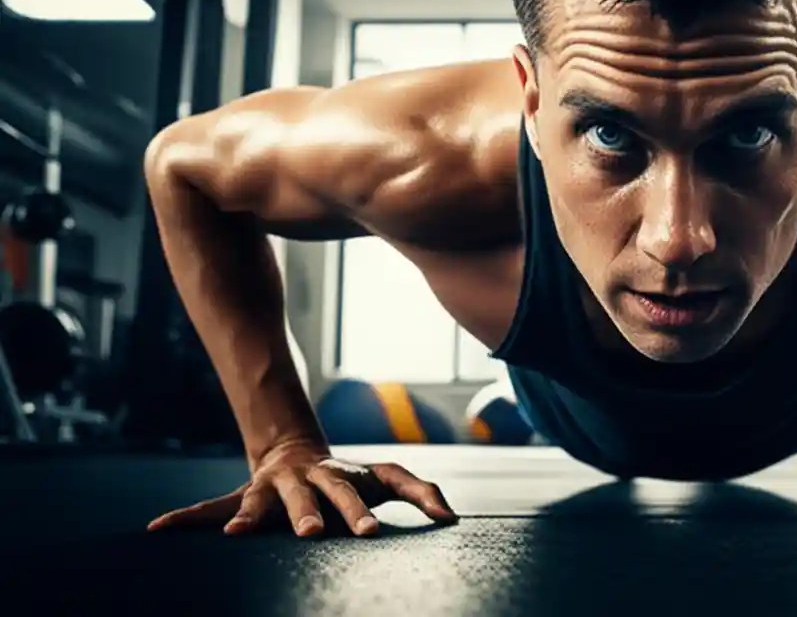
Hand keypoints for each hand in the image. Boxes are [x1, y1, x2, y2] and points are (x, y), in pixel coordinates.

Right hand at [146, 438, 458, 537]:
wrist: (295, 450)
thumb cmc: (350, 475)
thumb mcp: (388, 477)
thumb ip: (422, 492)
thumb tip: (451, 519)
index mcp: (341, 478)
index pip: (355, 495)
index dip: (361, 512)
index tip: (369, 534)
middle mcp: (305, 480)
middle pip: (310, 497)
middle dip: (311, 515)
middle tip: (312, 534)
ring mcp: (270, 487)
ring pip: (260, 500)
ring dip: (249, 516)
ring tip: (238, 533)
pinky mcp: (241, 497)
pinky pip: (209, 509)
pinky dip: (185, 519)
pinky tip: (157, 530)